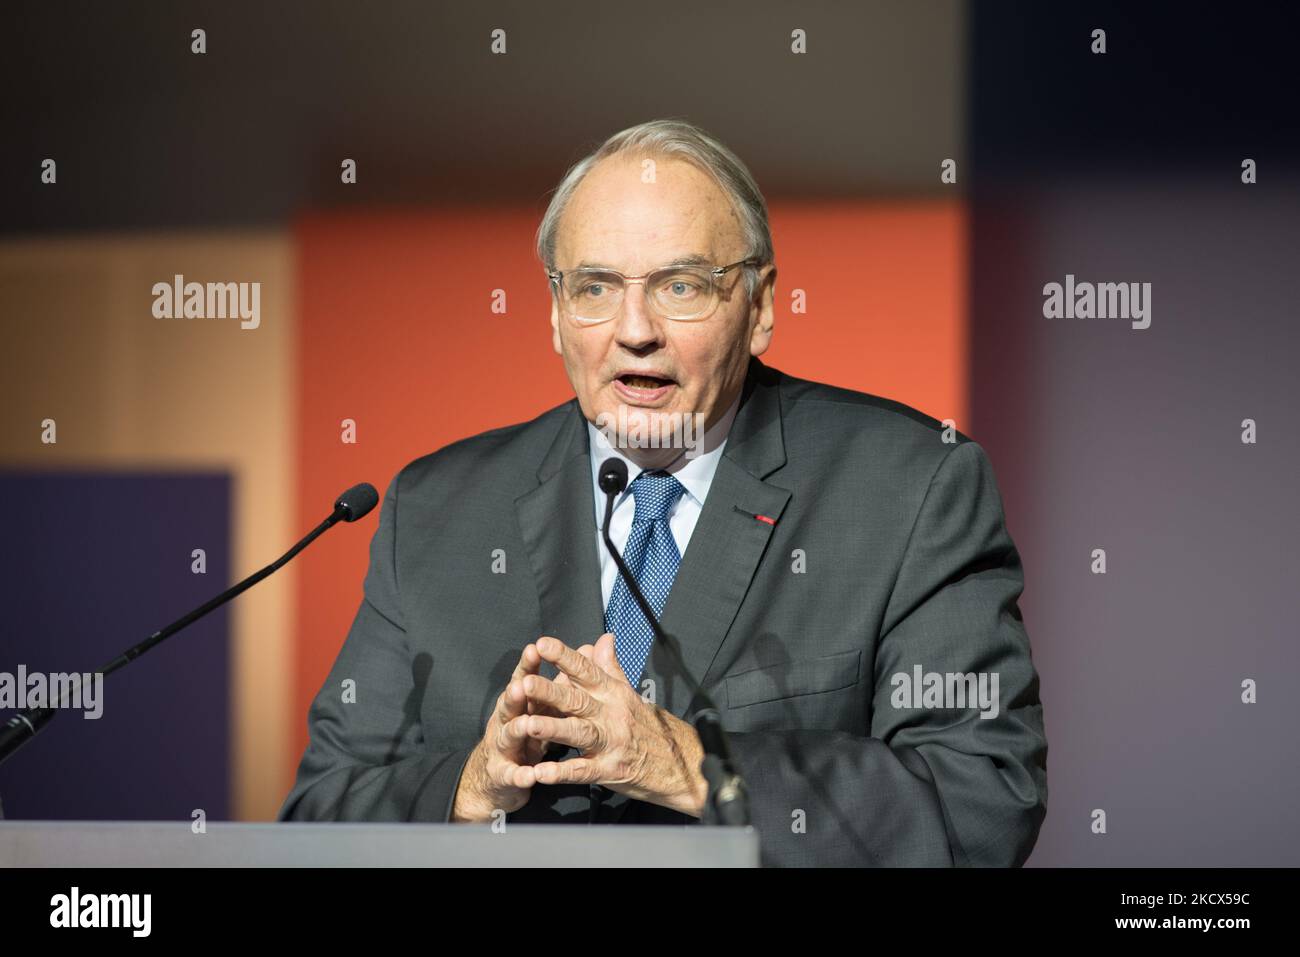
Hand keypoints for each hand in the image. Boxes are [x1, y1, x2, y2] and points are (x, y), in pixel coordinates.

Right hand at [450, 641, 565, 821]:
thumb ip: (557, 684)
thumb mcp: (539, 710)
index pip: (522, 680)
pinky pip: (512, 775)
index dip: (527, 666)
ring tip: (526, 724)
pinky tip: (529, 776)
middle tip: (522, 685)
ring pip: (508, 737)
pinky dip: (520, 775)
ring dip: (516, 730)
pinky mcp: (504, 775)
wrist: (495, 778)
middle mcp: (506, 721)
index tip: (535, 648)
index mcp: (518, 704)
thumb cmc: (524, 736)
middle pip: (511, 705)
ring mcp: (502, 748)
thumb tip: (580, 655)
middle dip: (516, 695)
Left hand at [520, 634, 708, 817]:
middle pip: (578, 700)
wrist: (680, 762)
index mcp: (613, 693)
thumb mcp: (629, 692)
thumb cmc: (649, 726)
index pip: (587, 670)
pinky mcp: (610, 770)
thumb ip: (611, 666)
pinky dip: (562, 773)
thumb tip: (602, 638)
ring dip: (552, 729)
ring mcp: (611, 743)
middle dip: (550, 691)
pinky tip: (541, 772)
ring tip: (528, 724)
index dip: (564, 657)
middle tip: (526, 682)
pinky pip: (583, 771)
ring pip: (578, 733)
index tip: (542, 644)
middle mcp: (611, 714)